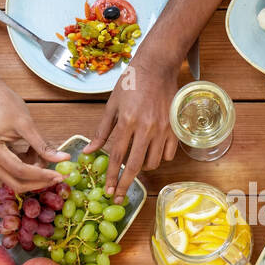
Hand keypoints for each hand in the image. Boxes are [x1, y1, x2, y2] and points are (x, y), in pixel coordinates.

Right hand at [0, 82, 67, 192]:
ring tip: (44, 155)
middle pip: (15, 182)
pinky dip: (26, 166)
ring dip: (33, 173)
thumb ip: (43, 145)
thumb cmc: (4, 103)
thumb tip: (63, 159)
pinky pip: (11, 170)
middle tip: (57, 175)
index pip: (19, 171)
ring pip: (14, 178)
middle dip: (38, 181)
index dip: (41, 176)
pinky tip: (34, 152)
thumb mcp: (26, 124)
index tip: (59, 176)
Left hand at [84, 48, 178, 202]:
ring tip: (135, 163)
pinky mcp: (175, 128)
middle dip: (125, 184)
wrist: (157, 67)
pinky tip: (152, 152)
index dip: (111, 176)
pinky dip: (160, 157)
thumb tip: (89, 151)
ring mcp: (163, 129)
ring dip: (143, 167)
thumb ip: (101, 131)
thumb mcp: (111, 105)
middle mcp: (146, 128)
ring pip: (153, 161)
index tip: (108, 191)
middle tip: (119, 197)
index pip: (116, 156)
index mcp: (127, 122)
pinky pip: (168, 154)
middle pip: (135, 165)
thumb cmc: (131, 83)